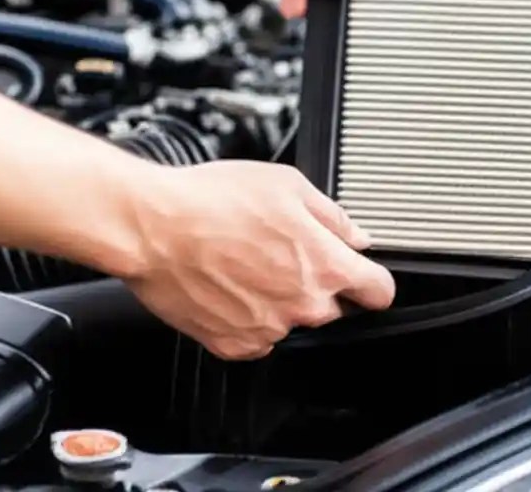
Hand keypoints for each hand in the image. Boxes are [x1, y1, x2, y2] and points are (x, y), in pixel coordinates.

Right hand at [120, 160, 394, 359]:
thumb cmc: (212, 201)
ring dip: (279, 299)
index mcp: (325, 266)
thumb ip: (332, 216)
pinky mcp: (234, 345)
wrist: (152, 228)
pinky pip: (257, 336)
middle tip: (281, 254)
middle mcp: (303, 305)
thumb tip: (354, 236)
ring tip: (244, 263)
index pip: (379, 292)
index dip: (371, 280)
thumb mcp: (287, 185)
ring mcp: (269, 330)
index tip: (362, 276)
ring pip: (291, 320)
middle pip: (333, 306)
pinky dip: (248, 317)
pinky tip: (229, 285)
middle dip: (317, 284)